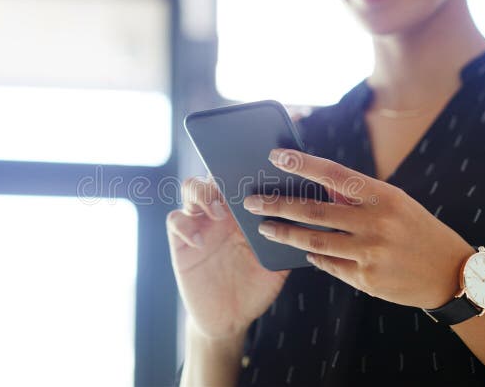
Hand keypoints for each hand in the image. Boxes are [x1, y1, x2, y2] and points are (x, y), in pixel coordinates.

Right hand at [167, 176, 289, 341]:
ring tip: (220, 212)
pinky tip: (200, 242)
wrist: (230, 318)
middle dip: (224, 173)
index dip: (249, 167)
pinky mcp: (181, 242)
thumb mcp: (277, 264)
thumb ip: (287, 242)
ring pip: (191, 188)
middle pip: (215, 174)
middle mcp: (222, 212)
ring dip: (204, 193)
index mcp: (246, 212)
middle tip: (237, 187)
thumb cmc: (255, 286)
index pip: (243, 178)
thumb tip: (308, 222)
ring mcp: (200, 224)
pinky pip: (175, 220)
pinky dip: (185, 225)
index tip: (262, 168)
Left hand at [242, 148, 474, 308]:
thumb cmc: (417, 230)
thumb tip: (317, 184)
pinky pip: (329, 265)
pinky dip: (313, 258)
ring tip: (265, 228)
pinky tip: (302, 252)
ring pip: (314, 242)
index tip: (275, 156)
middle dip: (277, 204)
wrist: (452, 274)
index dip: (303, 164)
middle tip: (251, 201)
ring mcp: (371, 253)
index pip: (335, 174)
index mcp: (384, 196)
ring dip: (285, 234)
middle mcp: (376, 223)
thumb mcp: (395, 203)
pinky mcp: (366, 279)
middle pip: (315, 210)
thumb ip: (357, 196)